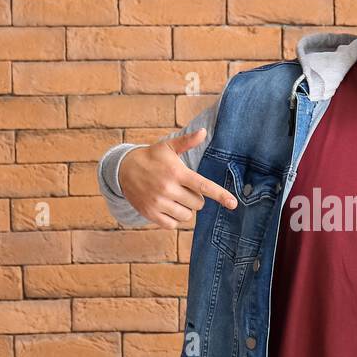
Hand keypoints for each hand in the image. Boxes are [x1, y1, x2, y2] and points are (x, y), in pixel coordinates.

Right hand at [117, 127, 237, 228]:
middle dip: (195, 198)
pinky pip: (173, 224)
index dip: (220, 195)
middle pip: (198, 204)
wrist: (123, 169)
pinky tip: (167, 207)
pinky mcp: (150, 213)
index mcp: (176, 172)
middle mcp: (168, 188)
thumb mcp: (167, 147)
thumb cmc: (151, 158)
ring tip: (175, 198)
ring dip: (185, 209)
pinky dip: (174, 219)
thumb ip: (187, 142)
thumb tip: (204, 132)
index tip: (234, 203)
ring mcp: (158, 202)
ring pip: (187, 215)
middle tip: (183, 189)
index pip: (203, 186)